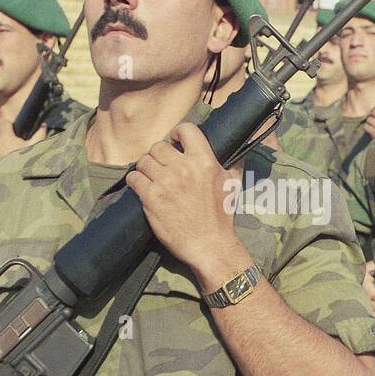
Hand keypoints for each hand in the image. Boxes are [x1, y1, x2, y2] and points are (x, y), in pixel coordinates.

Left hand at [0, 115, 42, 170]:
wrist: (15, 182)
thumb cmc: (25, 164)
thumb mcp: (35, 148)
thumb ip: (39, 133)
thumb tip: (43, 125)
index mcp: (5, 136)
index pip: (5, 122)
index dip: (11, 125)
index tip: (15, 129)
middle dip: (6, 136)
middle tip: (15, 145)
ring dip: (0, 145)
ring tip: (9, 153)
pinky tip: (3, 160)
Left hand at [126, 122, 241, 279]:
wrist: (210, 245)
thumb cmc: (222, 216)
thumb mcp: (234, 185)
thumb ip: (235, 162)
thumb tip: (240, 143)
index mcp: (205, 162)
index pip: (186, 129)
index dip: (177, 134)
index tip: (174, 142)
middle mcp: (185, 169)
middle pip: (158, 146)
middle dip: (158, 155)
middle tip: (161, 166)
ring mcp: (166, 183)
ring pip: (144, 161)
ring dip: (145, 168)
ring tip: (151, 178)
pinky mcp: (151, 198)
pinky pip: (134, 178)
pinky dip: (135, 181)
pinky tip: (141, 187)